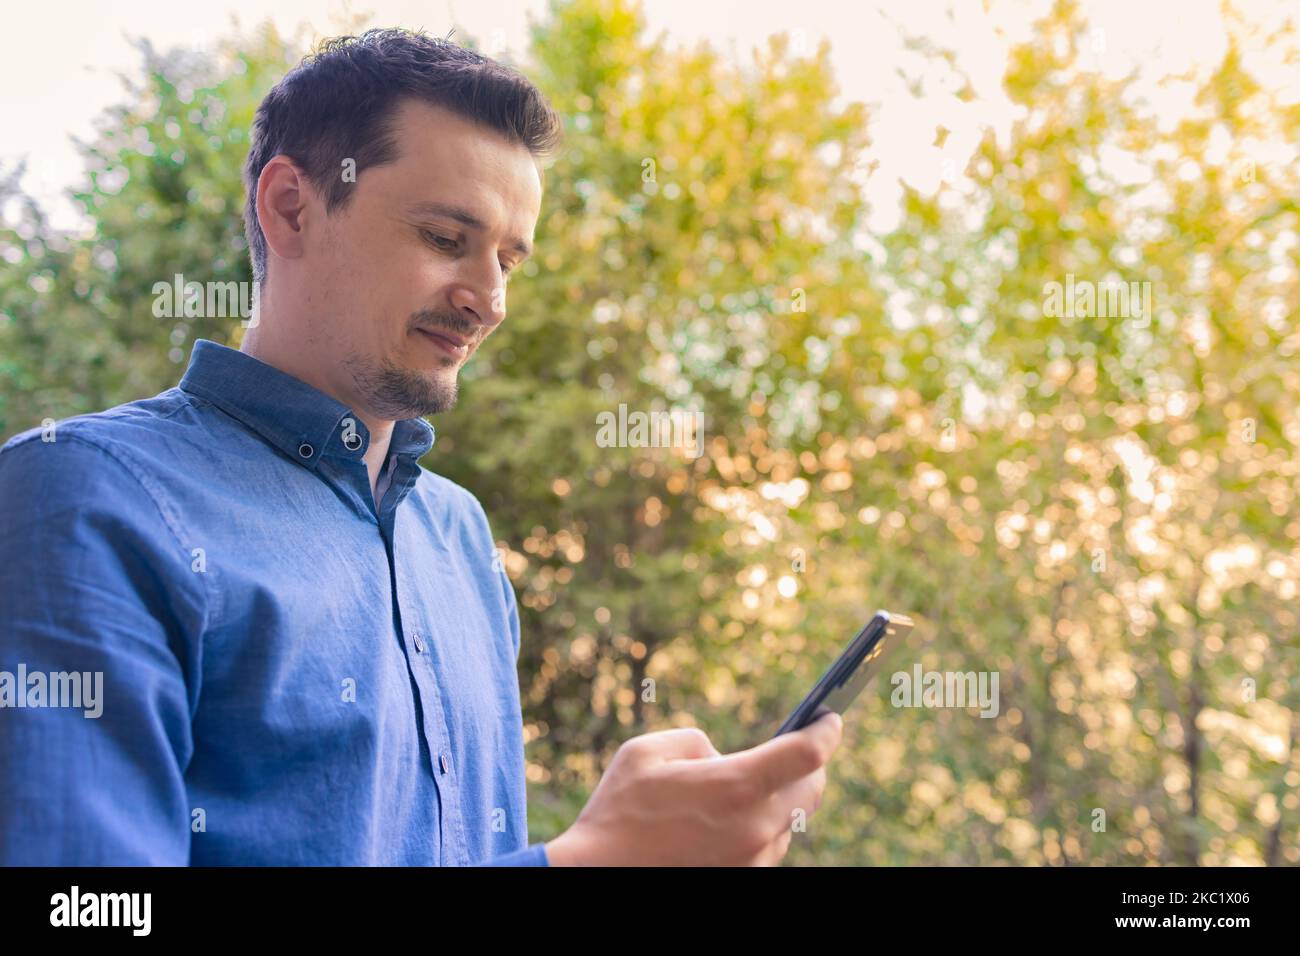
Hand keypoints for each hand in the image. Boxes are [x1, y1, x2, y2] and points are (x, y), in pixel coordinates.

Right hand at [544, 712, 843, 865]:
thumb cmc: (618, 810)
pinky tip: (733, 818)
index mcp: (735, 786)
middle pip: (811, 789)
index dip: (826, 731)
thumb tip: (720, 756)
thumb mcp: (647, 751)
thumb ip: (695, 742)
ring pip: (790, 821)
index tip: (829, 718)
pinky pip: (769, 848)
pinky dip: (761, 827)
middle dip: (809, 765)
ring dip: (780, 798)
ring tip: (751, 785)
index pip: (808, 754)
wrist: (598, 875)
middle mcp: (754, 827)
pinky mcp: (743, 879)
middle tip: (796, 747)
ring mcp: (751, 859)